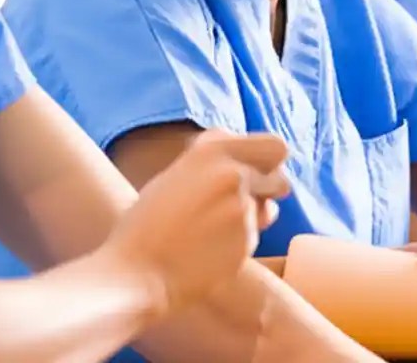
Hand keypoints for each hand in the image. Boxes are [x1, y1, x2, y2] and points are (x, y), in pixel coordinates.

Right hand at [103, 130, 290, 312]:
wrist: (135, 271)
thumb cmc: (146, 224)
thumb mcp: (174, 176)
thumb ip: (212, 163)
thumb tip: (245, 162)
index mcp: (211, 151)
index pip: (274, 146)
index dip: (269, 161)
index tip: (258, 172)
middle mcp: (233, 174)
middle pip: (281, 178)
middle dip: (270, 189)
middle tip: (248, 201)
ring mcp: (243, 208)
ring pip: (268, 209)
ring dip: (254, 217)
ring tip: (214, 228)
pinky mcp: (246, 241)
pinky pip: (254, 237)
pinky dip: (237, 242)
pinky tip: (208, 249)